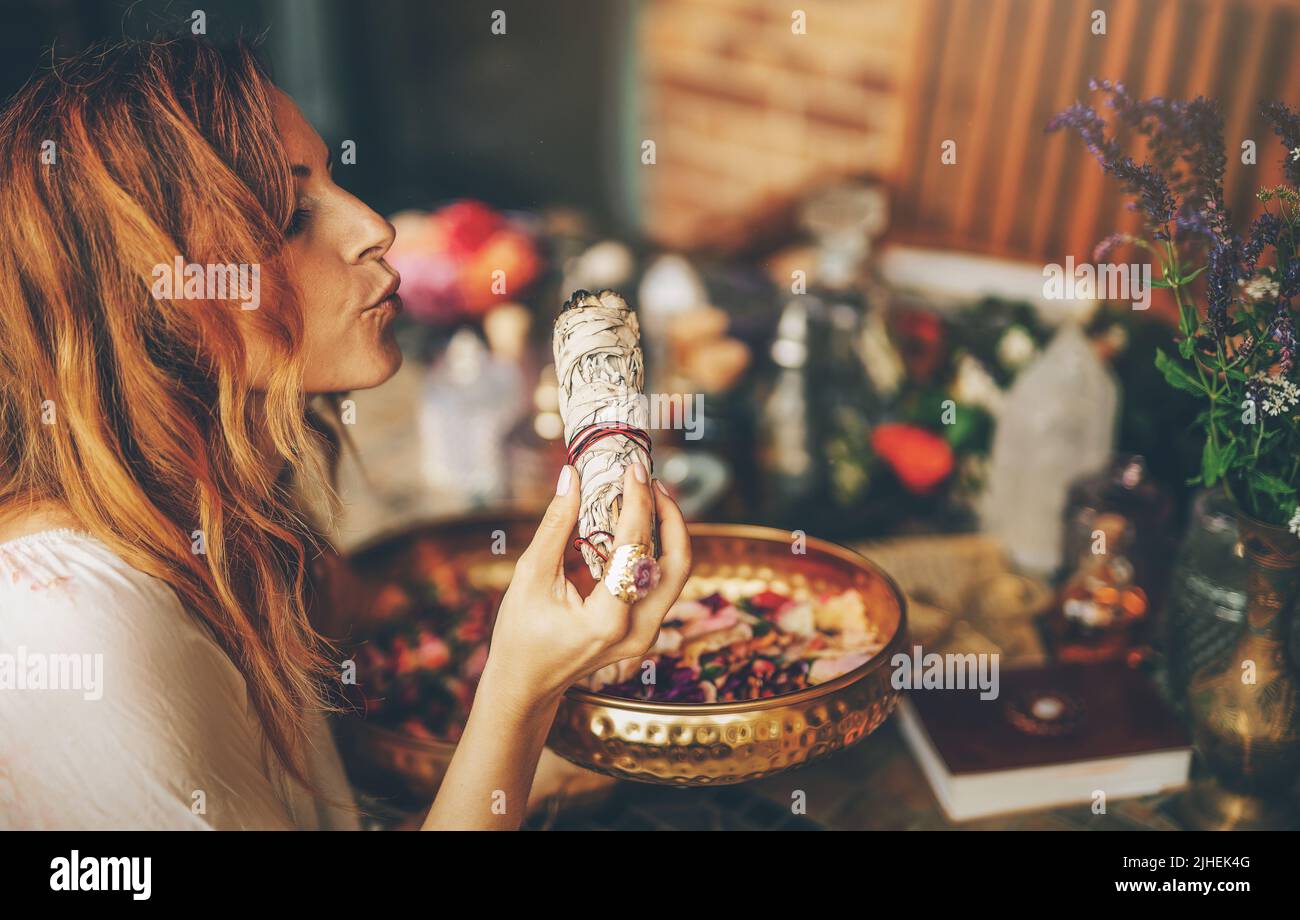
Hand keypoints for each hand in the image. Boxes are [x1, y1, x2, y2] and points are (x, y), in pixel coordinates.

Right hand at [481, 460, 690, 705]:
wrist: (527, 684)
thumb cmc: (521, 634)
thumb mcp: (530, 577)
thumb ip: (555, 525)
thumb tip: (571, 476)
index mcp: (608, 620)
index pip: (636, 550)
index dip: (638, 503)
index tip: (633, 470)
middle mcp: (638, 631)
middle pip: (678, 564)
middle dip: (670, 516)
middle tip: (650, 481)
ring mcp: (647, 634)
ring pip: (676, 573)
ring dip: (668, 531)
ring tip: (647, 495)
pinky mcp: (645, 630)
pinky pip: (661, 582)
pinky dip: (655, 549)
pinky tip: (637, 523)